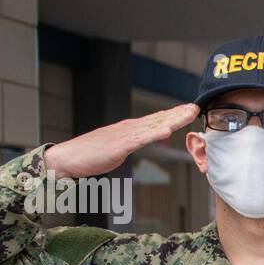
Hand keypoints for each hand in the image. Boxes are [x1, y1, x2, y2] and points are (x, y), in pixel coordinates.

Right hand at [43, 104, 199, 177]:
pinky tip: (167, 130)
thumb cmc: (90, 155)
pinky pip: (140, 139)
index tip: (189, 109)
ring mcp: (124, 136)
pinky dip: (154, 134)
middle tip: (196, 106)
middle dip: (178, 113)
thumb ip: (135, 141)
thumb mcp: (118, 147)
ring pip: (153, 125)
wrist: (68, 158)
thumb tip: (150, 138)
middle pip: (158, 119)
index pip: (155, 119)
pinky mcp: (118, 146)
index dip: (173, 114)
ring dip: (172, 119)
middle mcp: (129, 128)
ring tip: (188, 112)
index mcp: (129, 129)